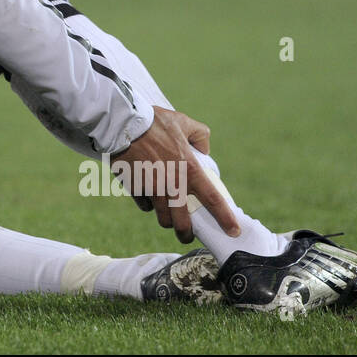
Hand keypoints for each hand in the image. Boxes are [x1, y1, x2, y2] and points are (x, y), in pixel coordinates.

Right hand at [113, 106, 239, 243]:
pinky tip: (149, 199)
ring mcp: (153, 189)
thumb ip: (200, 135)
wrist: (124, 123)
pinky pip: (144, 205)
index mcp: (190, 169)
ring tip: (169, 220)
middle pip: (183, 223)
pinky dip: (148, 205)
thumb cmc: (155, 122)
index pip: (213, 200)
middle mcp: (173, 184)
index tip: (233, 231)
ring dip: (167, 221)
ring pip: (162, 218)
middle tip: (187, 235)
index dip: (225, 218)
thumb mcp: (184, 122)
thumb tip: (204, 150)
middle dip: (186, 234)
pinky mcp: (136, 189)